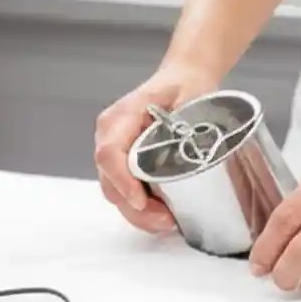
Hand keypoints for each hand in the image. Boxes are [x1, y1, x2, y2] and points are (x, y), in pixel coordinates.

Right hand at [94, 64, 218, 231]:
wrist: (183, 79)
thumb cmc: (186, 86)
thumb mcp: (191, 99)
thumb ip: (186, 126)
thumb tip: (187, 158)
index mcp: (121, 117)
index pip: (110, 154)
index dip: (122, 181)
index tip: (142, 202)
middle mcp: (110, 135)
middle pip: (109, 181)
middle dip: (134, 208)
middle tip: (166, 221)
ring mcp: (114, 150)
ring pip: (115, 191)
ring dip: (138, 213)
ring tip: (168, 222)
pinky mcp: (124, 163)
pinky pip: (125, 190)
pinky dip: (141, 208)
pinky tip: (163, 215)